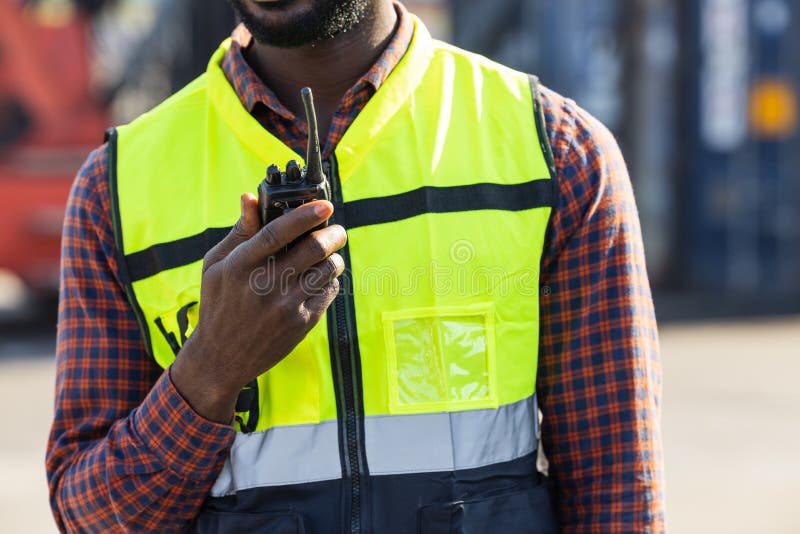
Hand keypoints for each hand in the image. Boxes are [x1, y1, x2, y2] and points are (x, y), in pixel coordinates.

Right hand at [170, 193, 345, 422]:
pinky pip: (328, 292)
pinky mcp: (301, 323)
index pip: (276, 233)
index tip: (324, 205)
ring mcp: (285, 306)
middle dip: (333, 233)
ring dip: (334, 256)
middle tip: (337, 229)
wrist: (221, 358)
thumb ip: (240, 232)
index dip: (303, 216)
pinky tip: (321, 278)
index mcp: (240, 266)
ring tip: (329, 254)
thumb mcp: (217, 266)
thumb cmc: (219, 303)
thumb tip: (250, 197)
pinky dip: (330, 280)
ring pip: (327, 269)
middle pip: (312, 249)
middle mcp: (264, 285)